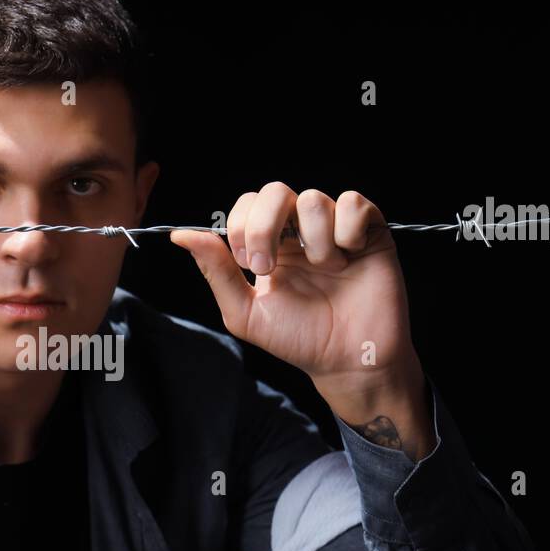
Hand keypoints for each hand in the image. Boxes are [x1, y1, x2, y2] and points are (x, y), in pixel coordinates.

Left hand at [170, 184, 412, 389]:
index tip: (248, 263)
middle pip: (275, 191)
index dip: (242, 225)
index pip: (248, 205)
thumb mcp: (246, 312)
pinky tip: (348, 258)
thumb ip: (216, 271)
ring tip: (326, 270)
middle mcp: (300, 231)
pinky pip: (354, 204)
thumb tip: (180, 235)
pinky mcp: (369, 231)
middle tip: (269, 266)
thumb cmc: (299, 339)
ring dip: (313, 239)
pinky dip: (347, 231)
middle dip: (264, 226)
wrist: (348, 359)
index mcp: (269, 245)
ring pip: (314, 199)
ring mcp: (334, 228)